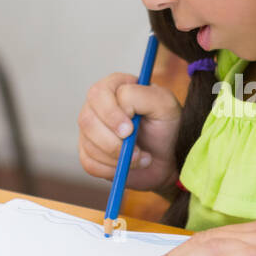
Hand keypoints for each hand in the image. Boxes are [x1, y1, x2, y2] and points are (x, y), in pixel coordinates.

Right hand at [78, 71, 181, 194]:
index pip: (98, 94)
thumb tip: (119, 106)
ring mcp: (90, 129)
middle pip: (87, 120)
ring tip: (140, 157)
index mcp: (113, 86)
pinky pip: (89, 163)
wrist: (168, 157)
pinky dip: (110, 169)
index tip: (130, 130)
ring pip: (88, 144)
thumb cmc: (167, 126)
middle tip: (137, 150)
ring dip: (117, 158)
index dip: (111, 114)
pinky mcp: (88, 152)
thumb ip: (140, 95)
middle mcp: (96, 105)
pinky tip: (127, 166)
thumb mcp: (164, 104)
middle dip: (113, 142)